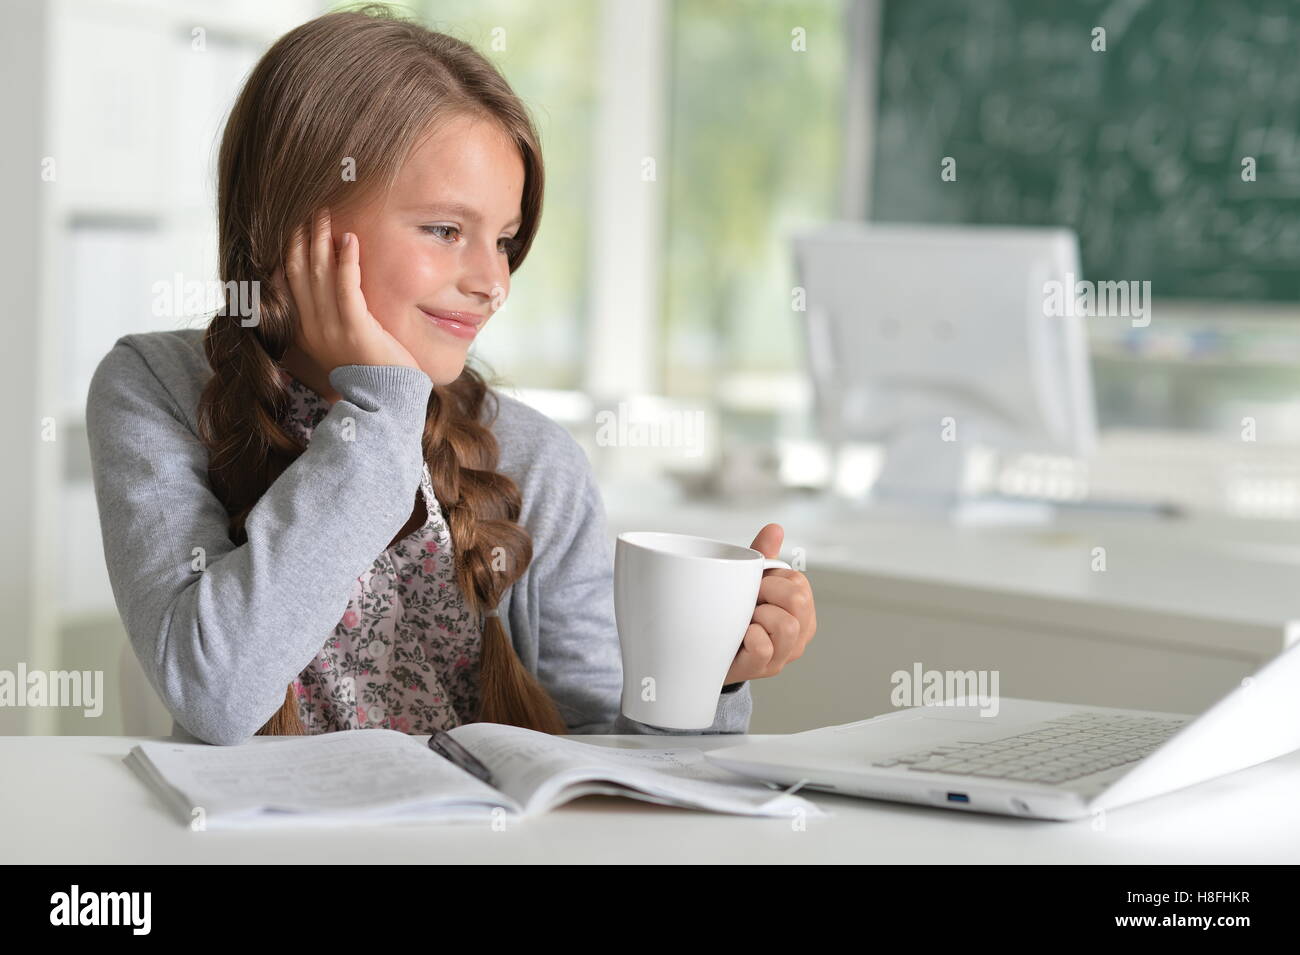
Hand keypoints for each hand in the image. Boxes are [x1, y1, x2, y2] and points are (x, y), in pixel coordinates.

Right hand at [276, 207, 419, 371]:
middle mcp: (311, 327)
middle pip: (299, 271)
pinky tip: (350, 238)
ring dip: (321, 240)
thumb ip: (330, 316)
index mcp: (304, 330)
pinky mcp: (356, 328)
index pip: (288, 281)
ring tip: (324, 212)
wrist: (386, 399)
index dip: (289, 250)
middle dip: (302, 236)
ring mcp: (331, 328)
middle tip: (308, 208)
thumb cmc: (370, 369)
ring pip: (319, 274)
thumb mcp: (341, 340)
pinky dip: (346, 261)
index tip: (293, 223)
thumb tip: (331, 285)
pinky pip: (347, 287)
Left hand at [724, 523, 815, 684]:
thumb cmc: (735, 615)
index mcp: (802, 611)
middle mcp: (799, 634)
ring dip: (760, 615)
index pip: (800, 583)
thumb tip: (775, 528)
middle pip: (799, 600)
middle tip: (750, 600)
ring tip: (746, 620)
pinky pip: (763, 647)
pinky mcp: (762, 668)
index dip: (773, 578)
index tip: (756, 586)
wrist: (707, 651)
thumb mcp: (749, 582)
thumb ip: (763, 556)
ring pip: (786, 625)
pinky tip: (740, 637)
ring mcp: (783, 654)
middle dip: (768, 591)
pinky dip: (750, 636)